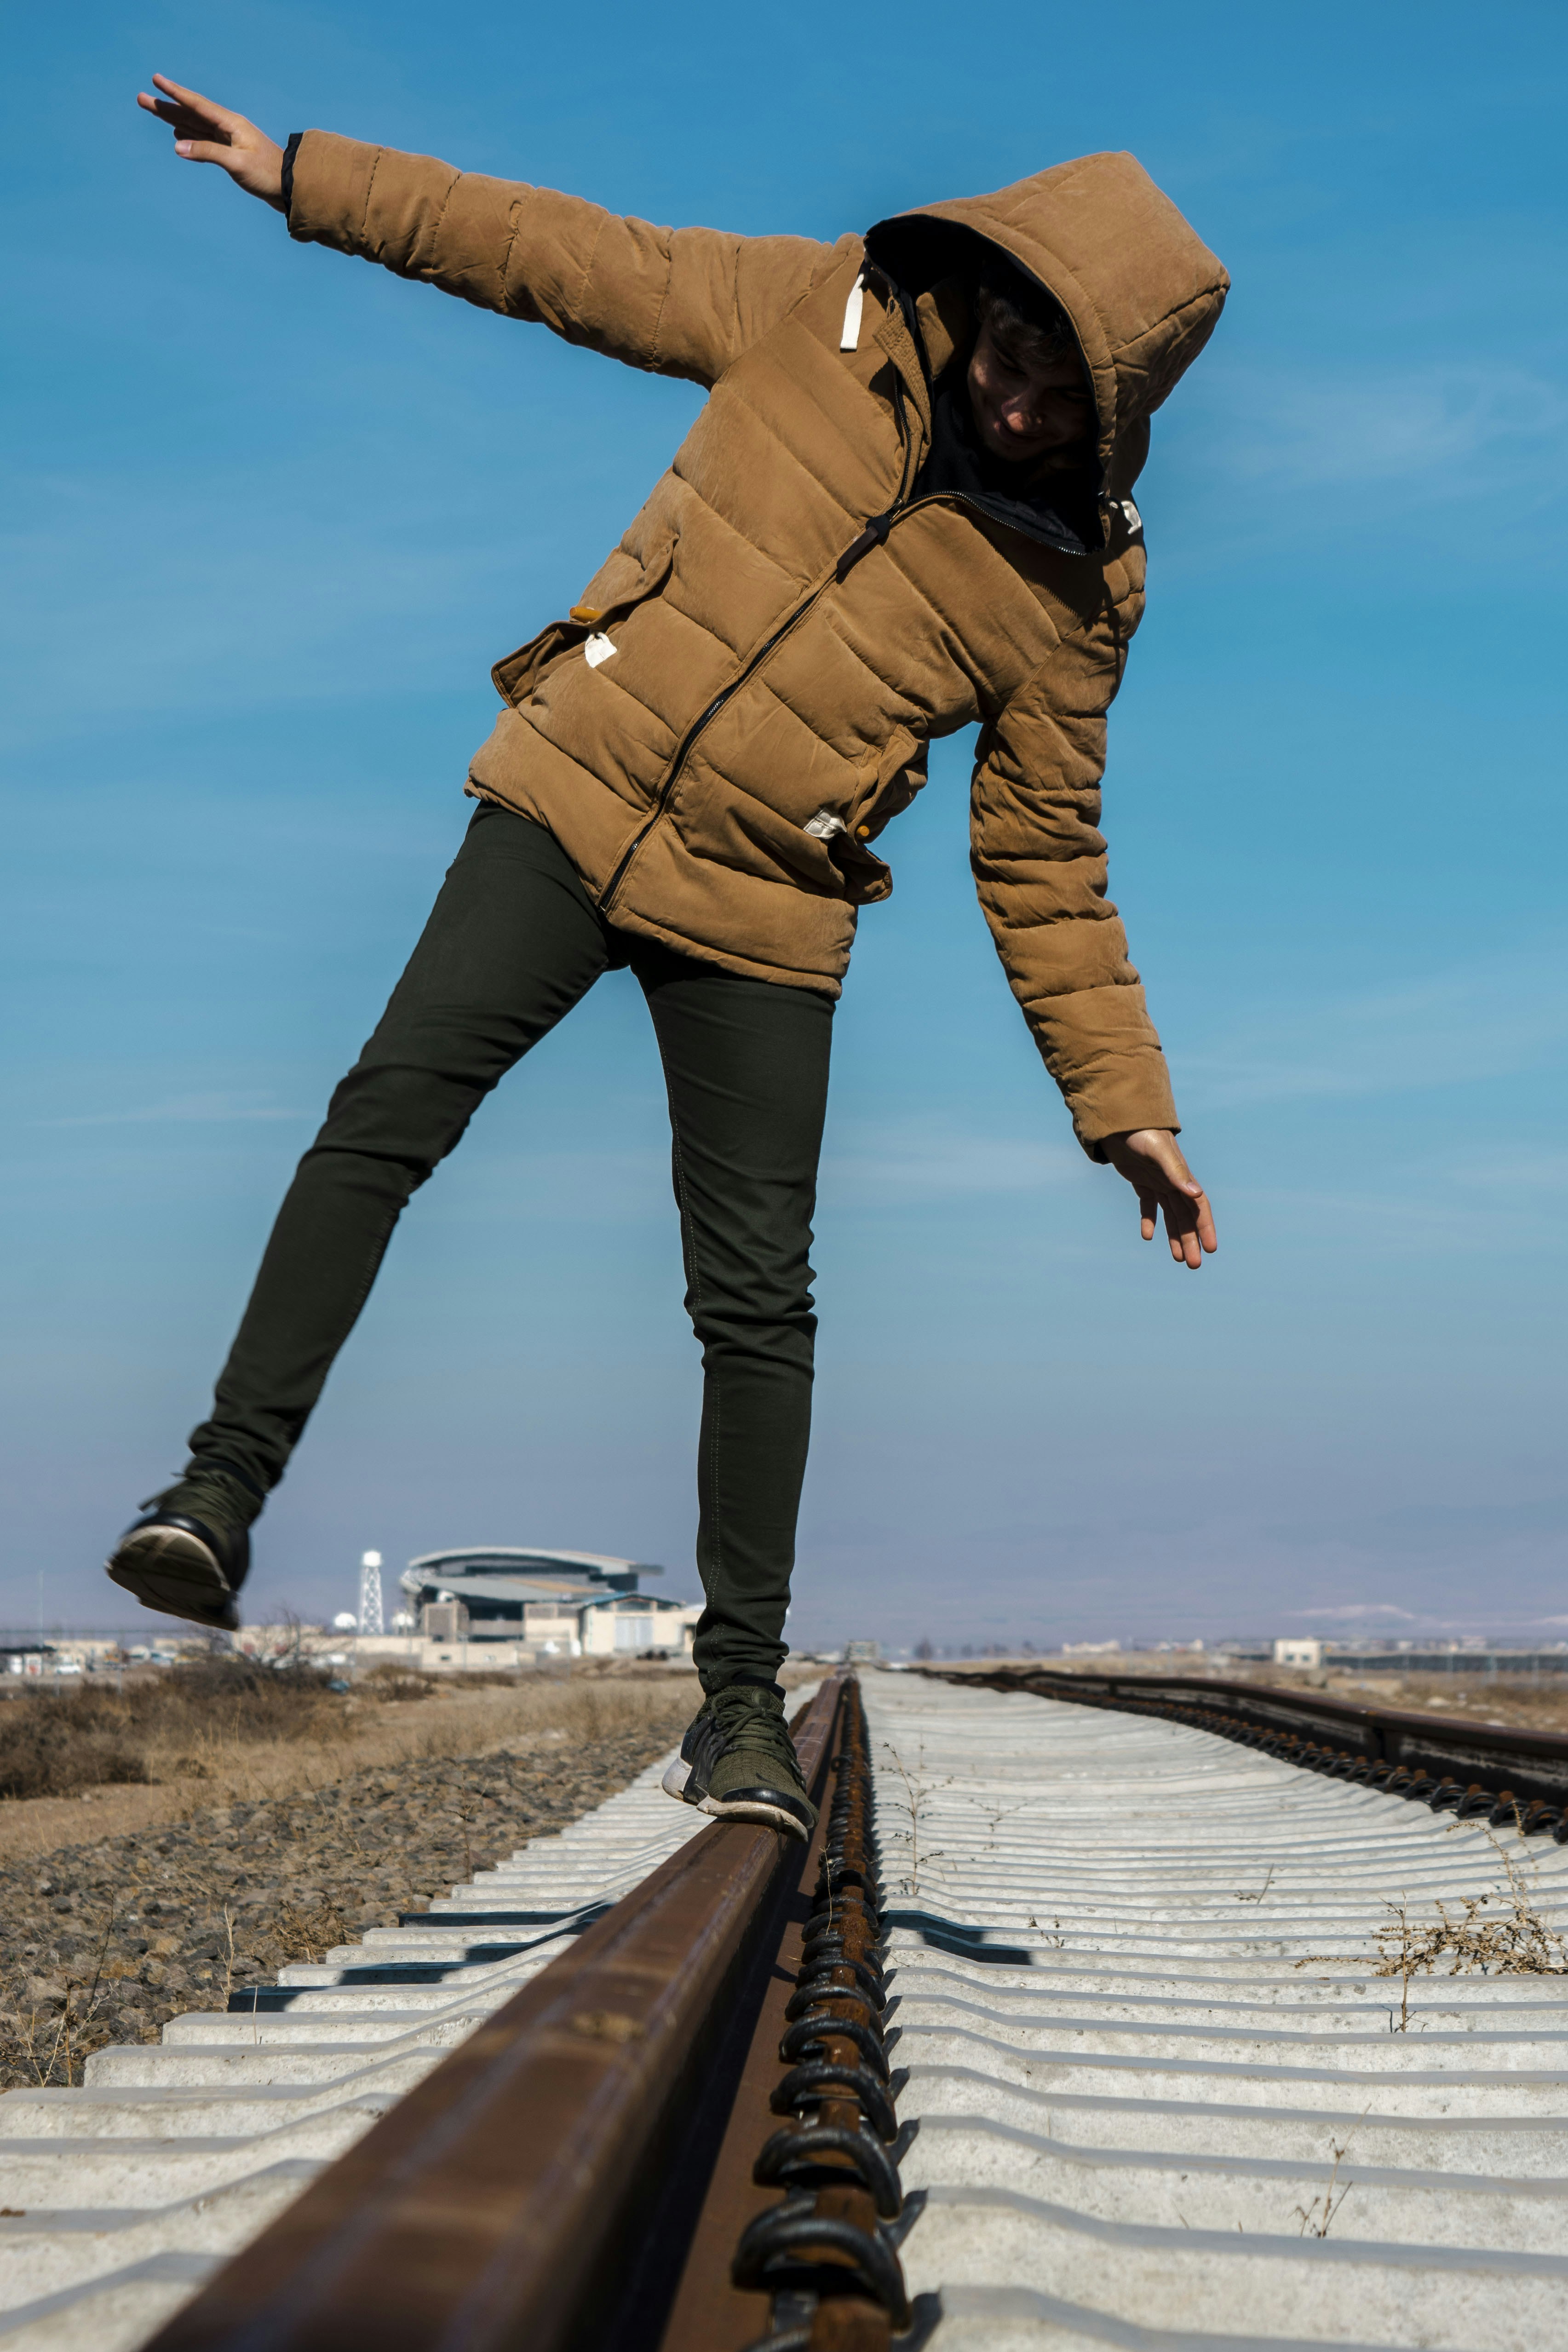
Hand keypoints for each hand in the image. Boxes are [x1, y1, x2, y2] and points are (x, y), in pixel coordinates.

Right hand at [136, 74, 285, 211]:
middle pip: (190, 113)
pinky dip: (188, 136)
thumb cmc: (268, 175)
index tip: (156, 79)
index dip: (175, 92)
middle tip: (141, 97)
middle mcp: (227, 127)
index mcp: (230, 124)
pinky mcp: (230, 153)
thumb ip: (207, 152)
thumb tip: (177, 146)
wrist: (289, 188)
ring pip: (194, 125)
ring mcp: (228, 139)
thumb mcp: (237, 163)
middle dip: (165, 105)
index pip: (196, 104)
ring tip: (153, 110)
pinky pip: (203, 140)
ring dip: (173, 118)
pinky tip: (177, 135)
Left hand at [1102, 1129, 1216, 1270]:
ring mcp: (1158, 1181)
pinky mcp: (1141, 1181)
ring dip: (1174, 1236)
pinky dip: (1149, 1220)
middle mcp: (1173, 1182)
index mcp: (1182, 1177)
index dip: (1205, 1227)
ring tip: (1177, 1259)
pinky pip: (1148, 1205)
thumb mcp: (1158, 1152)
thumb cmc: (1141, 1132)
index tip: (1210, 1249)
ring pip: (1170, 1215)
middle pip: (1185, 1217)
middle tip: (1193, 1265)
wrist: (1120, 1119)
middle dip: (1191, 1240)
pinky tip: (1147, 1236)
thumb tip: (1195, 1194)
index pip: (1198, 1207)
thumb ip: (1176, 1172)